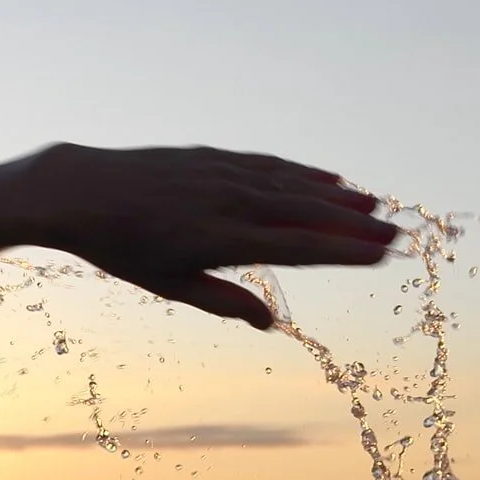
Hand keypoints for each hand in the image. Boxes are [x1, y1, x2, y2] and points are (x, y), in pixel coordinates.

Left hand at [23, 143, 395, 327]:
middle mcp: (227, 202)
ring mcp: (222, 173)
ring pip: (291, 184)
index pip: (296, 247)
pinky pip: (268, 164)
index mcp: (219, 240)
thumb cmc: (123, 248)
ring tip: (373, 206)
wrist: (83, 190)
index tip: (381, 255)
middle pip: (304, 213)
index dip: (342, 251)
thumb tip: (269, 322)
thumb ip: (223, 301)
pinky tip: (328, 179)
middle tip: (397, 234)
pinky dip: (302, 172)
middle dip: (354, 224)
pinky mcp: (213, 156)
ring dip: (335, 195)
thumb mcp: (169, 284)